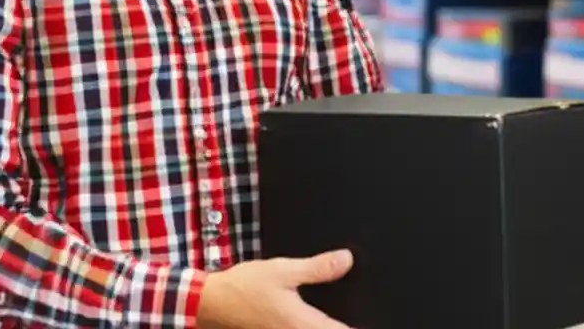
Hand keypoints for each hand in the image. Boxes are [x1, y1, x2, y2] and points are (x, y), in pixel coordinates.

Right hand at [197, 249, 354, 328]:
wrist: (210, 303)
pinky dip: (312, 326)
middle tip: (356, 318)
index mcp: (303, 324)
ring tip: (336, 319)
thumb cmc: (243, 288)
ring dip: (328, 326)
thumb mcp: (283, 271)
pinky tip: (313, 320)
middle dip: (343, 327)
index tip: (373, 322)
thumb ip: (317, 268)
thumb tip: (346, 260)